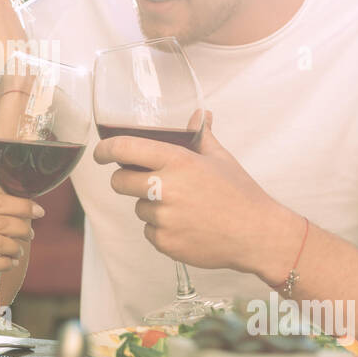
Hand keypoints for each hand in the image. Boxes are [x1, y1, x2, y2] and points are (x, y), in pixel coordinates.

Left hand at [91, 112, 303, 281]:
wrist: (258, 235)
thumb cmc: (240, 194)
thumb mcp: (221, 159)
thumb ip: (202, 135)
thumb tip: (200, 114)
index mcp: (177, 161)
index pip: (125, 149)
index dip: (105, 150)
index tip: (99, 153)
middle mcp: (165, 188)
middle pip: (119, 183)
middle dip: (126, 181)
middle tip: (144, 182)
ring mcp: (164, 218)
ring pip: (138, 209)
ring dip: (151, 207)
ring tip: (182, 207)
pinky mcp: (165, 242)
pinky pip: (150, 232)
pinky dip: (162, 229)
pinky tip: (187, 226)